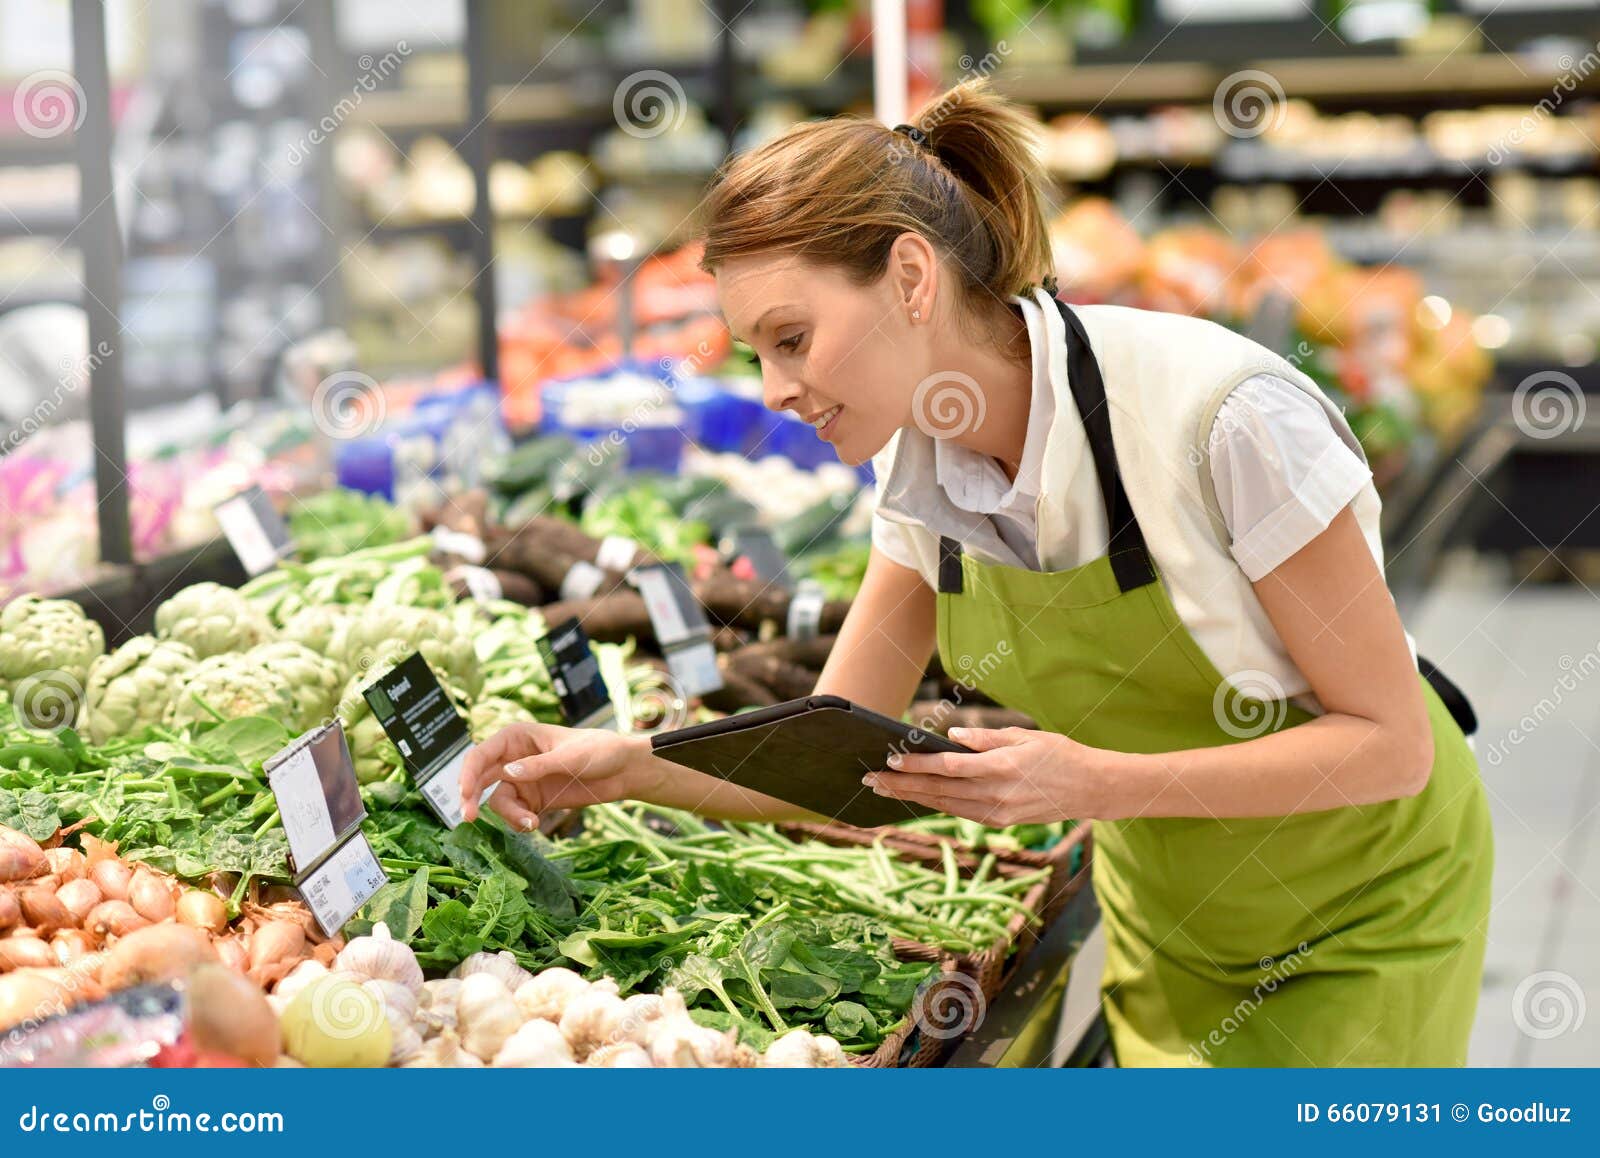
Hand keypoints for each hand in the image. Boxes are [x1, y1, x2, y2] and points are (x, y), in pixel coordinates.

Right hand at [460, 722, 652, 829]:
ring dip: (508, 814)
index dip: (468, 773)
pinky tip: (534, 825)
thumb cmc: (600, 750)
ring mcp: (523, 781)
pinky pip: (515, 813)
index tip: (465, 795)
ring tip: (530, 823)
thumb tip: (508, 774)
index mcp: (517, 737)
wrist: (623, 770)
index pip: (482, 754)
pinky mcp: (534, 800)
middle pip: (480, 778)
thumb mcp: (571, 756)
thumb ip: (539, 765)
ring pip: (498, 800)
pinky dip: (519, 822)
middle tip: (468, 818)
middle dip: (471, 798)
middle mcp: (514, 758)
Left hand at [863, 726, 1113, 824]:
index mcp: (1001, 768)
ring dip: (912, 798)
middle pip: (938, 791)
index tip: (890, 759)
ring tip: (884, 789)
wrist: (1091, 789)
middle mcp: (996, 794)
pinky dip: (936, 805)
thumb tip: (951, 735)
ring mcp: (998, 813)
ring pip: (945, 806)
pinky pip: (961, 813)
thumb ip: (986, 738)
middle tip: (870, 780)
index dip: (916, 765)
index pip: (948, 768)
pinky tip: (918, 798)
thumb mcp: (1026, 736)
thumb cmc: (1061, 754)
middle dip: (901, 785)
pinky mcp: (1000, 822)